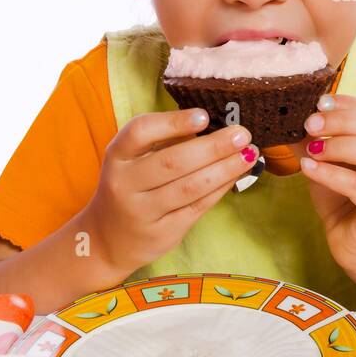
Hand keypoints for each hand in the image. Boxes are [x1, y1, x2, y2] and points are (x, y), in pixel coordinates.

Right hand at [80, 109, 258, 276]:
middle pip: (172, 162)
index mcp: (117, 156)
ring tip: (248, 154)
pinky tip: (235, 175)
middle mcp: (125, 184)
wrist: (107, 240)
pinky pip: (197, 207)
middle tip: (242, 134)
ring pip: (190, 187)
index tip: (204, 116)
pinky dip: (220, 189)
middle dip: (213, 147)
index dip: (173, 122)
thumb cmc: (130, 188)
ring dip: (224, 169)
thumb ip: (164, 142)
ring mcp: (142, 212)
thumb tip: (215, 126)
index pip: (140, 132)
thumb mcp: (132, 161)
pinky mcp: (162, 233)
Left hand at [297, 94, 355, 274]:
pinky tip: (309, 169)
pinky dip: (332, 174)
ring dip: (339, 145)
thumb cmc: (344, 202)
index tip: (318, 103)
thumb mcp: (327, 164)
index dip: (347, 103)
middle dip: (340, 121)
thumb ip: (315, 141)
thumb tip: (289, 118)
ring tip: (310, 149)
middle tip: (309, 123)